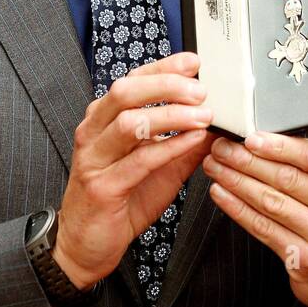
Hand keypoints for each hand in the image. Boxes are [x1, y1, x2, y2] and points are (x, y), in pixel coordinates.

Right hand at [53, 52, 215, 289]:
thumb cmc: (123, 198)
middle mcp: (94, 132)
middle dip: (167, 85)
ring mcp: (94, 158)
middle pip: (126, 92)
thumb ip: (186, 140)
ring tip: (203, 116)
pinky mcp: (101, 187)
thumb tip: (219, 121)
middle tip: (201, 90)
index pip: (133, 80)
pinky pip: (138, 160)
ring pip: (129, 122)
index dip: (164, 67)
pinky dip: (169, 147)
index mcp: (104, 118)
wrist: (88, 244)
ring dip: (171, 115)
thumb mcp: (161, 164)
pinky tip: (192, 141)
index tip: (193, 62)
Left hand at [203, 133, 307, 306]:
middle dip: (249, 160)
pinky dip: (239, 209)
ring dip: (238, 182)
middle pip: (290, 178)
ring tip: (217, 167)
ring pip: (273, 202)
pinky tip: (224, 194)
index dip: (279, 146)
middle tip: (224, 148)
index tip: (251, 138)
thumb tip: (272, 140)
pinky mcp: (306, 262)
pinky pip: (264, 228)